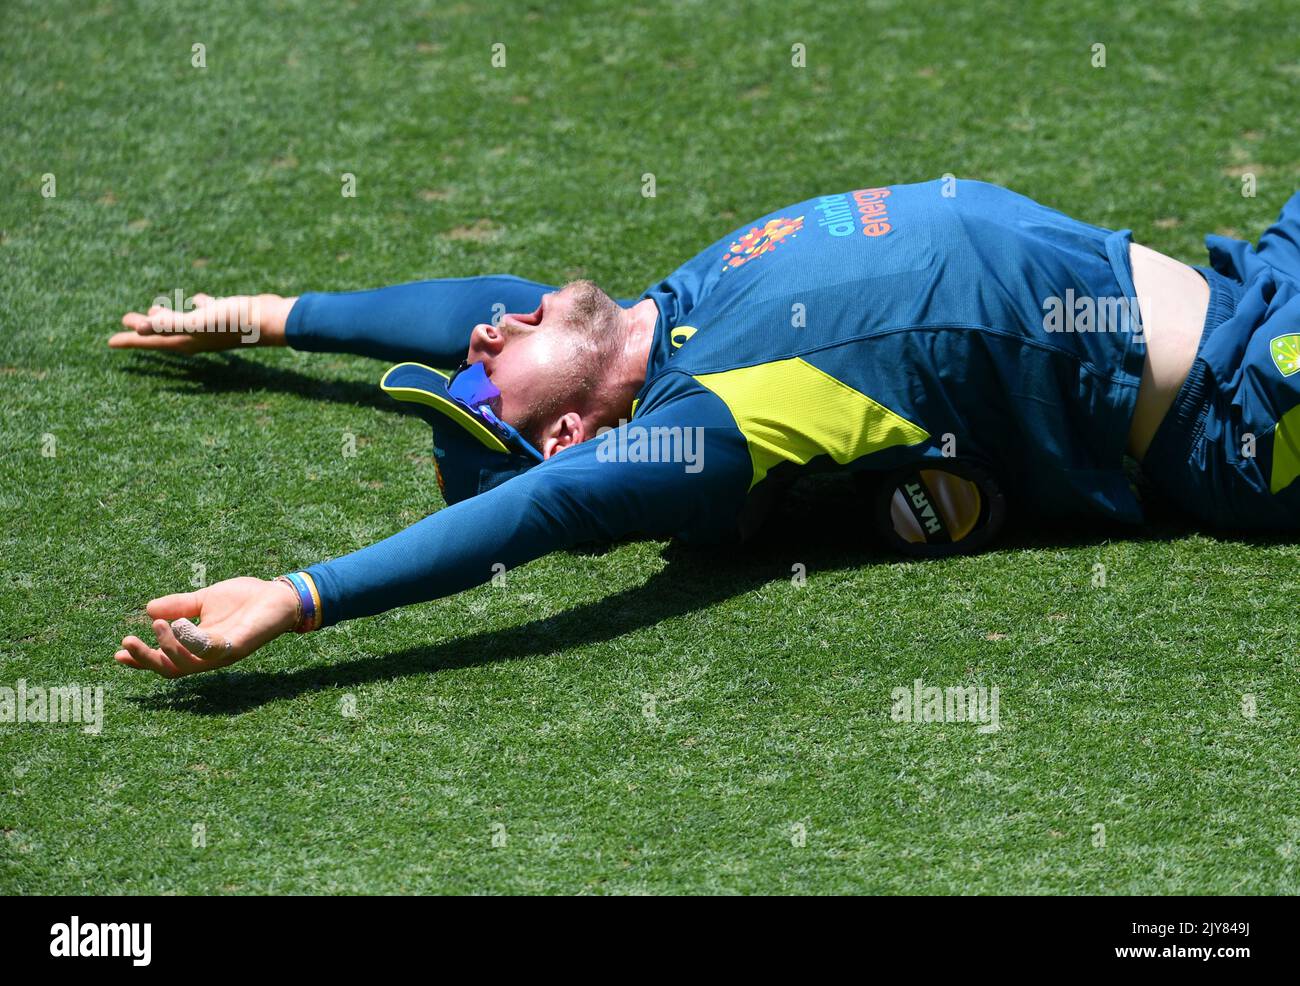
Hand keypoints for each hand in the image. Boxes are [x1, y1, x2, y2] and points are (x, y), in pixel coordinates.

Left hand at [109, 293, 296, 352]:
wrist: (270, 320)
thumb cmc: (234, 322)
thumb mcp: (198, 322)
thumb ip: (168, 324)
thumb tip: (137, 329)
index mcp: (187, 340)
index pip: (151, 342)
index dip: (129, 341)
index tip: (109, 342)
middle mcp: (198, 337)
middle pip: (163, 334)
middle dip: (143, 330)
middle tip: (124, 321)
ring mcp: (212, 328)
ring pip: (183, 324)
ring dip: (168, 319)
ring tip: (155, 311)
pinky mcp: (226, 317)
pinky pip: (204, 313)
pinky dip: (197, 307)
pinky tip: (197, 300)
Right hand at [115, 577, 301, 677]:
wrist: (279, 594)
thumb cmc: (245, 598)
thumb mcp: (205, 599)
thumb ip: (179, 606)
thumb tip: (147, 609)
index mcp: (199, 645)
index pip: (166, 660)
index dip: (141, 661)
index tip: (118, 654)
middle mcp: (209, 655)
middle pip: (171, 670)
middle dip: (146, 660)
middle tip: (127, 643)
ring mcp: (224, 653)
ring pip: (187, 664)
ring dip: (167, 648)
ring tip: (158, 626)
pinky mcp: (238, 646)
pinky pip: (210, 650)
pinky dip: (192, 640)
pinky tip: (181, 625)